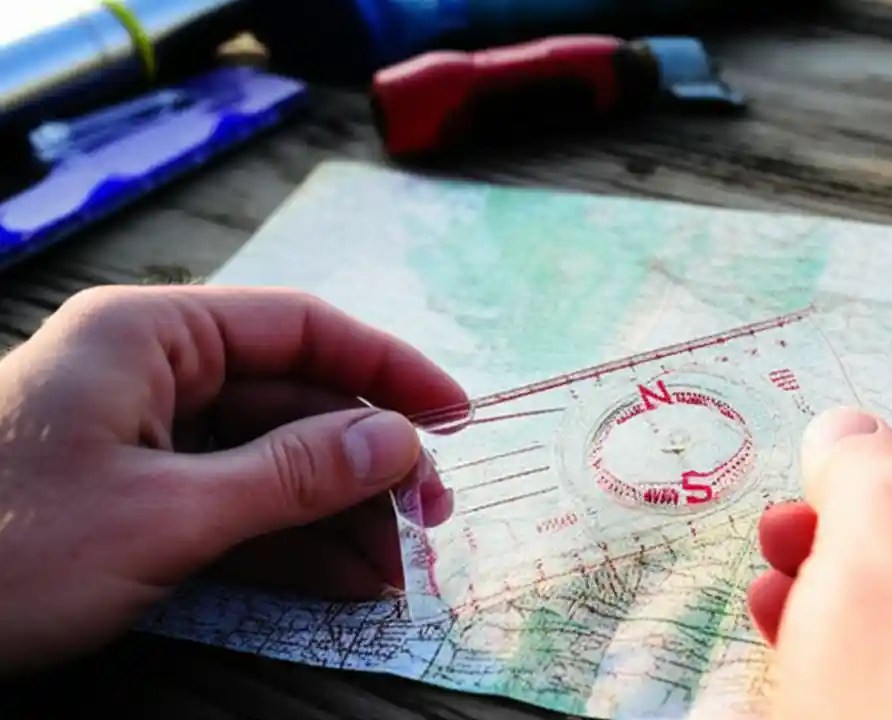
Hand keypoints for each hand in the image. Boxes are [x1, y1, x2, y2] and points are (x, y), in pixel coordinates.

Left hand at [0, 285, 466, 674]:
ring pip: (269, 461)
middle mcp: (153, 371)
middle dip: (367, 461)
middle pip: (293, 399)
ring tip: (399, 568)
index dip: (390, 368)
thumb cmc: (8, 550)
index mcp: (153, 335)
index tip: (457, 418)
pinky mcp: (132, 496)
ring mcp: (141, 437)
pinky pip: (231, 505)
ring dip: (337, 514)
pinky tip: (346, 579)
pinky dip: (286, 542)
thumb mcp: (167, 515)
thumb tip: (403, 441)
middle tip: (432, 520)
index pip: (302, 328)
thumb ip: (295, 474)